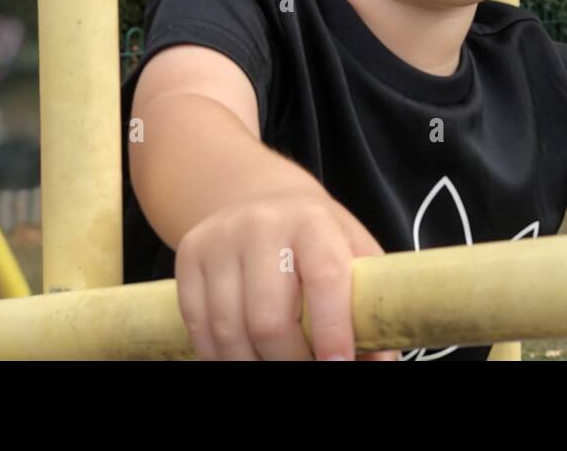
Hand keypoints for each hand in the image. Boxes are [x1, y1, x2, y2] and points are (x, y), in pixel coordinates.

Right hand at [175, 181, 399, 360]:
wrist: (258, 197)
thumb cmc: (316, 237)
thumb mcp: (352, 252)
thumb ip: (367, 305)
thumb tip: (379, 364)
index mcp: (313, 221)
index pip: (325, 280)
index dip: (332, 332)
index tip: (337, 365)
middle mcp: (262, 224)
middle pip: (269, 320)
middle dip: (290, 363)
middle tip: (306, 369)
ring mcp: (219, 239)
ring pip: (228, 331)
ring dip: (252, 364)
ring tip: (271, 363)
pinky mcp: (188, 255)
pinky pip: (197, 326)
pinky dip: (218, 355)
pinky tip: (242, 355)